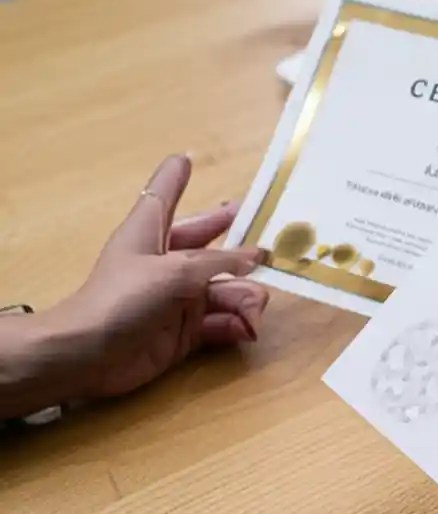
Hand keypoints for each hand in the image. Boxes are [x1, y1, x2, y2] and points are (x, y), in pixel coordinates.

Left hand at [41, 154, 267, 399]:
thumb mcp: (174, 271)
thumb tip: (254, 257)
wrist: (89, 355)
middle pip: (212, 247)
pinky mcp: (186, 331)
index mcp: (150, 233)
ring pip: (227, 290)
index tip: (185, 158)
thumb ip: (218, 263)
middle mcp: (167, 262)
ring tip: (253, 313)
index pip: (163, 197)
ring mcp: (179, 297)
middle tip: (273, 248)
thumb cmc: (122, 299)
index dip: (175, 178)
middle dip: (243, 248)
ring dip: (245, 300)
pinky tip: (246, 329)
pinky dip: (237, 324)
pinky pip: (223, 321)